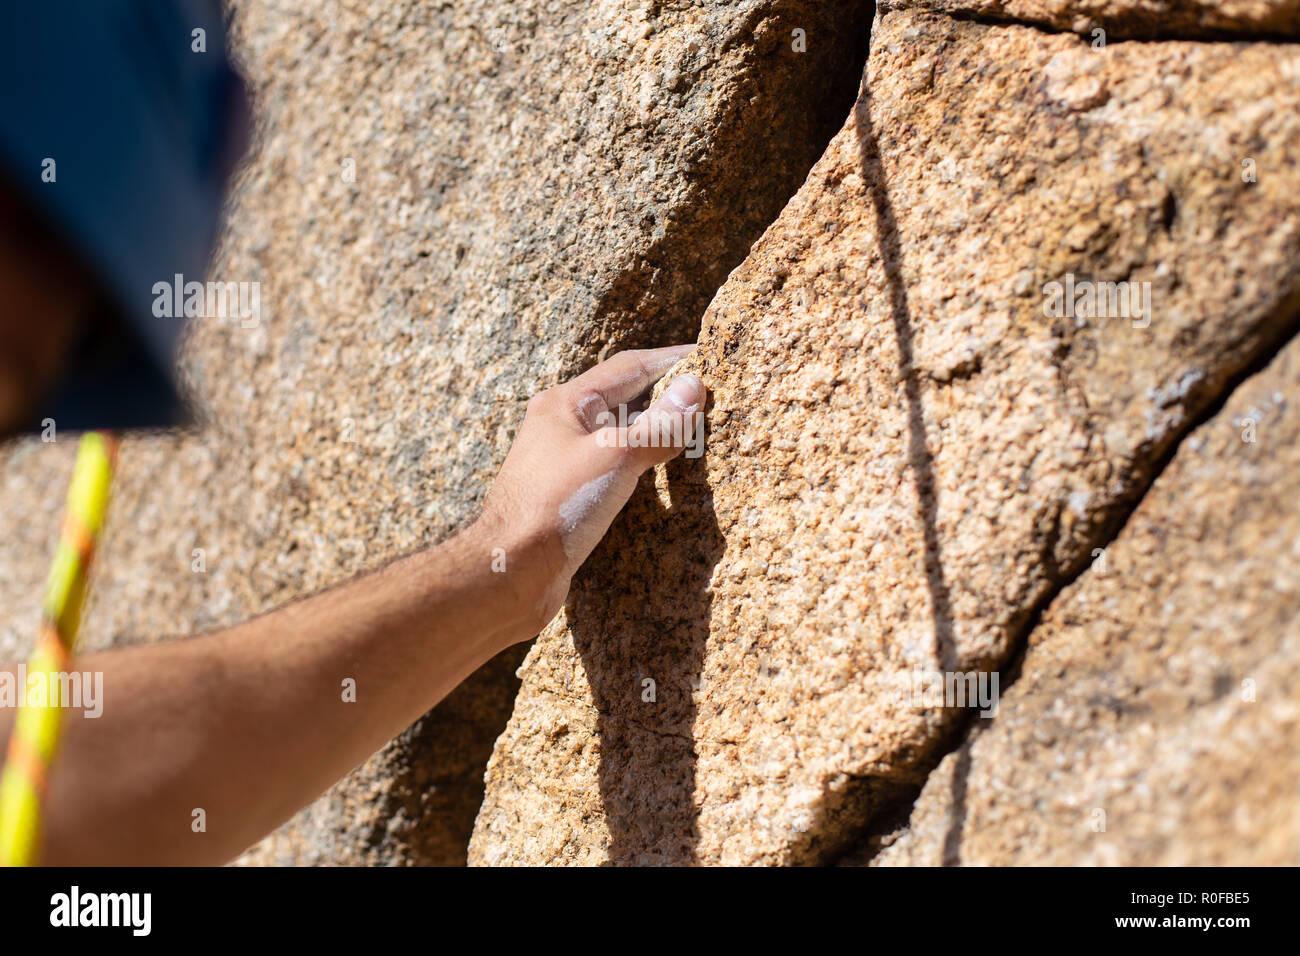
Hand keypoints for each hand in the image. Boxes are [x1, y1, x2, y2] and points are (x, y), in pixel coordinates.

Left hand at [476, 345, 706, 635]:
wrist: (509, 573)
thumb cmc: (554, 508)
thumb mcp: (615, 458)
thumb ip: (658, 425)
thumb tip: (694, 389)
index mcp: (565, 404)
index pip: (629, 367)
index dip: (670, 359)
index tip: (706, 355)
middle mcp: (562, 426)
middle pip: (623, 397)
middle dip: (665, 392)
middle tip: (709, 392)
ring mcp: (563, 462)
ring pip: (619, 433)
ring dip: (655, 428)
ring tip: (694, 428)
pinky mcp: (569, 497)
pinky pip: (613, 466)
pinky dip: (642, 462)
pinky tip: (661, 473)